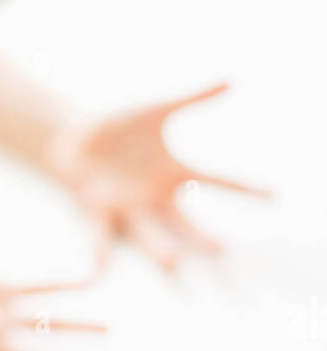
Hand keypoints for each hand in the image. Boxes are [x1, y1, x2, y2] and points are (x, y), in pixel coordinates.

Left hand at [50, 83, 267, 271]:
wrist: (75, 137)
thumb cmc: (119, 126)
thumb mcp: (156, 110)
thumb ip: (192, 98)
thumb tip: (231, 80)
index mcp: (173, 173)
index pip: (217, 181)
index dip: (245, 189)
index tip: (275, 197)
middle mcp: (154, 196)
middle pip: (183, 220)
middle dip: (201, 235)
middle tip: (221, 250)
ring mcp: (127, 206)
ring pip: (147, 231)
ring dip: (159, 248)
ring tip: (174, 263)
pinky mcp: (97, 209)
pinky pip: (99, 233)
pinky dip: (99, 251)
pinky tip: (99, 271)